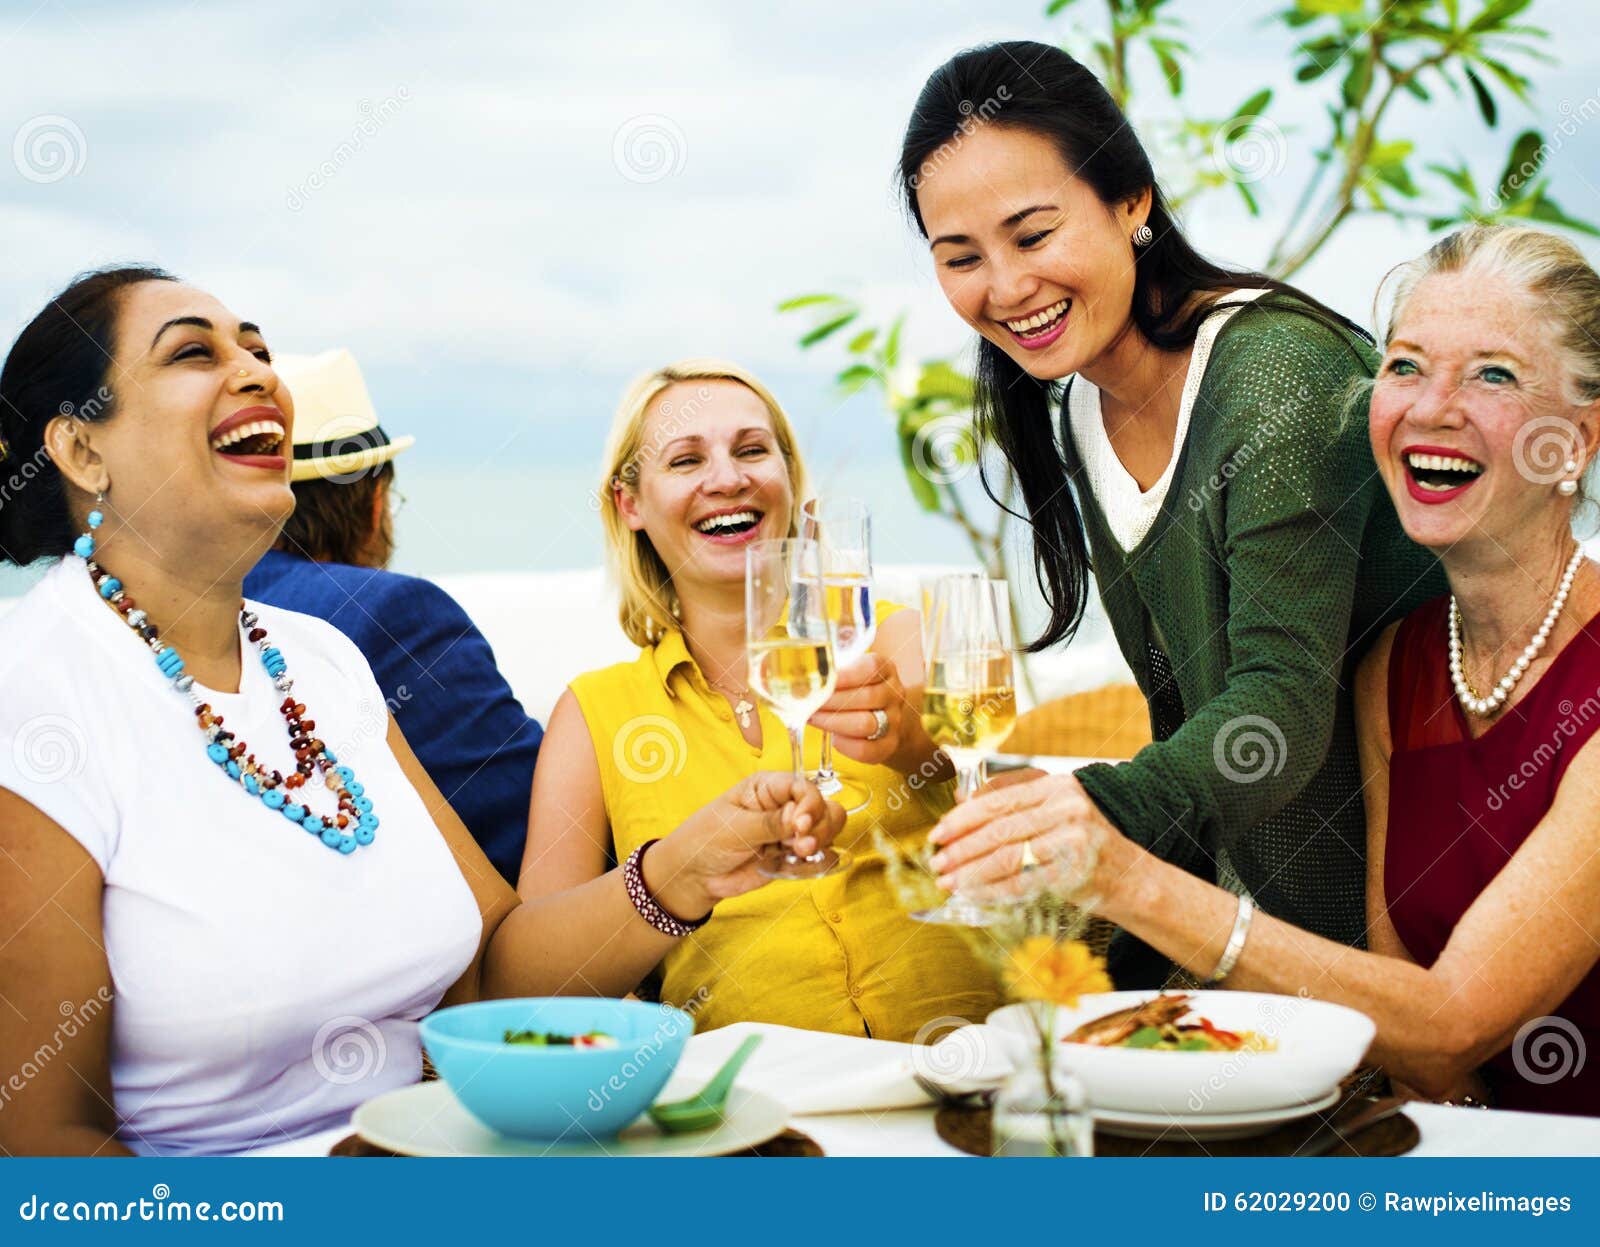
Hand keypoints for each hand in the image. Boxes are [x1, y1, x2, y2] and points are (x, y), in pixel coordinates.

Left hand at [648, 772, 845, 914]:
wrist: (696, 875)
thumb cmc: (706, 839)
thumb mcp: (734, 827)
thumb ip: (769, 823)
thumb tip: (799, 816)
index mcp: (768, 787)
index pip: (803, 786)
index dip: (810, 803)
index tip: (801, 824)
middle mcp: (784, 805)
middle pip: (824, 807)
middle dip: (820, 825)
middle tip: (801, 844)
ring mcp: (791, 831)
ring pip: (827, 829)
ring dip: (820, 842)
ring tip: (798, 853)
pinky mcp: (792, 855)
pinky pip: (819, 855)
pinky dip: (816, 861)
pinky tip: (797, 865)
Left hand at [808, 653, 922, 769]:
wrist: (885, 718)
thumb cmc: (857, 692)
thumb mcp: (850, 675)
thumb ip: (830, 674)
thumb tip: (795, 679)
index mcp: (885, 670)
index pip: (871, 668)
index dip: (845, 675)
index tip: (820, 678)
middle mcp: (894, 694)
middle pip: (866, 697)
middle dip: (831, 701)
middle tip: (807, 702)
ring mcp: (895, 721)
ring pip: (865, 724)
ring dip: (833, 722)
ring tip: (814, 718)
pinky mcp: (889, 746)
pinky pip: (866, 750)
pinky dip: (844, 745)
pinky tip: (833, 737)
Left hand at [926, 771, 1119, 902]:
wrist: (1129, 876)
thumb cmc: (1080, 842)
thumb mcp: (1052, 812)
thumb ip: (1012, 803)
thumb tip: (959, 799)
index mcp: (1056, 785)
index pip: (998, 798)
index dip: (962, 816)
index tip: (938, 832)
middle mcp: (1066, 806)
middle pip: (999, 828)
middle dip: (960, 847)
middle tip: (935, 860)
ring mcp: (1073, 837)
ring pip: (1007, 855)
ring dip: (970, 871)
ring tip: (946, 881)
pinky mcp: (1075, 870)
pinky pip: (1023, 881)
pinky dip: (993, 889)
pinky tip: (973, 894)